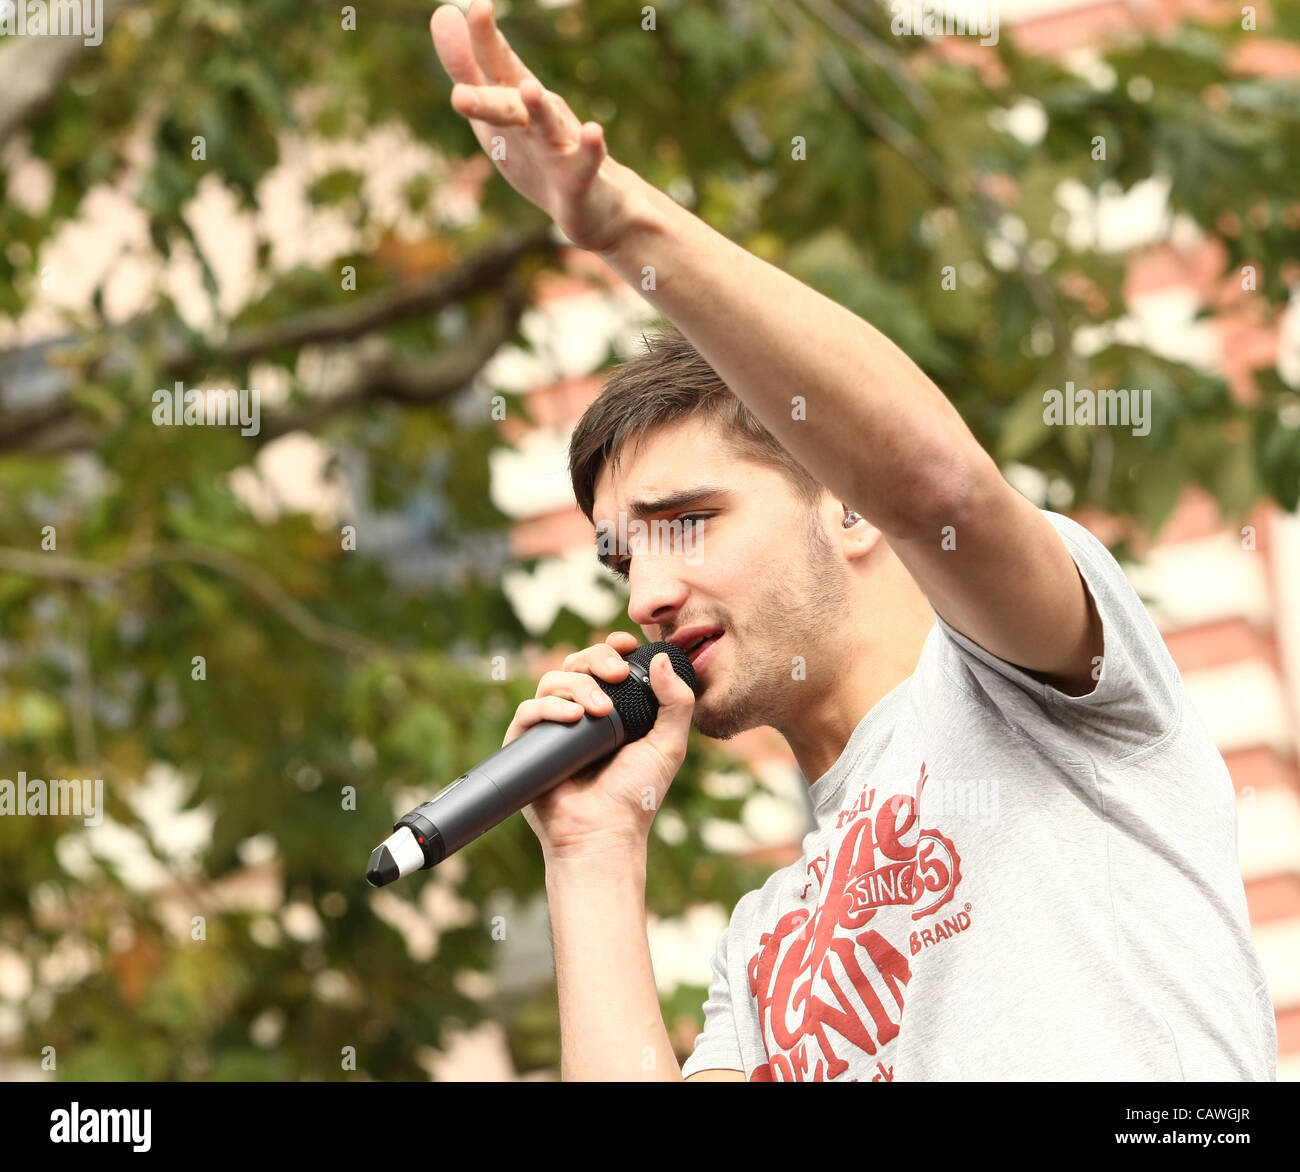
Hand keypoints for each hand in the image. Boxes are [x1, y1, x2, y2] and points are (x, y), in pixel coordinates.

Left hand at [429, 0, 633, 253]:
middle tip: (458, 96)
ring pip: (547, 125)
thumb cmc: (536, 153)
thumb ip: (467, 68)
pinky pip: (586, 162)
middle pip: (508, 103)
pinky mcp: (580, 178)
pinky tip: (594, 131)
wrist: (593, 200)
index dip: (484, 40)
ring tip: (530, 90)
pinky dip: (590, 148)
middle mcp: (537, 115)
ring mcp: (560, 144)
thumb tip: (442, 12)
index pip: (495, 67)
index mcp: (513, 102)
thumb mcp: (495, 112)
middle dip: (486, 99)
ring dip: (540, 109)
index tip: (478, 7)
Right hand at [503, 631, 696, 860]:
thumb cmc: (637, 796)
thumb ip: (676, 702)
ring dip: (577, 685)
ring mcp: (551, 729)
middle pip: (576, 664)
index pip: (603, 664)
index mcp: (610, 709)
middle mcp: (578, 714)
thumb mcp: (669, 745)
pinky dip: (549, 707)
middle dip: (597, 659)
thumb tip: (663, 658)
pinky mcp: (525, 746)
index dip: (612, 648)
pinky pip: (528, 711)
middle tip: (617, 673)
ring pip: (552, 682)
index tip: (627, 645)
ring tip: (599, 710)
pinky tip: (573, 717)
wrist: (605, 834)